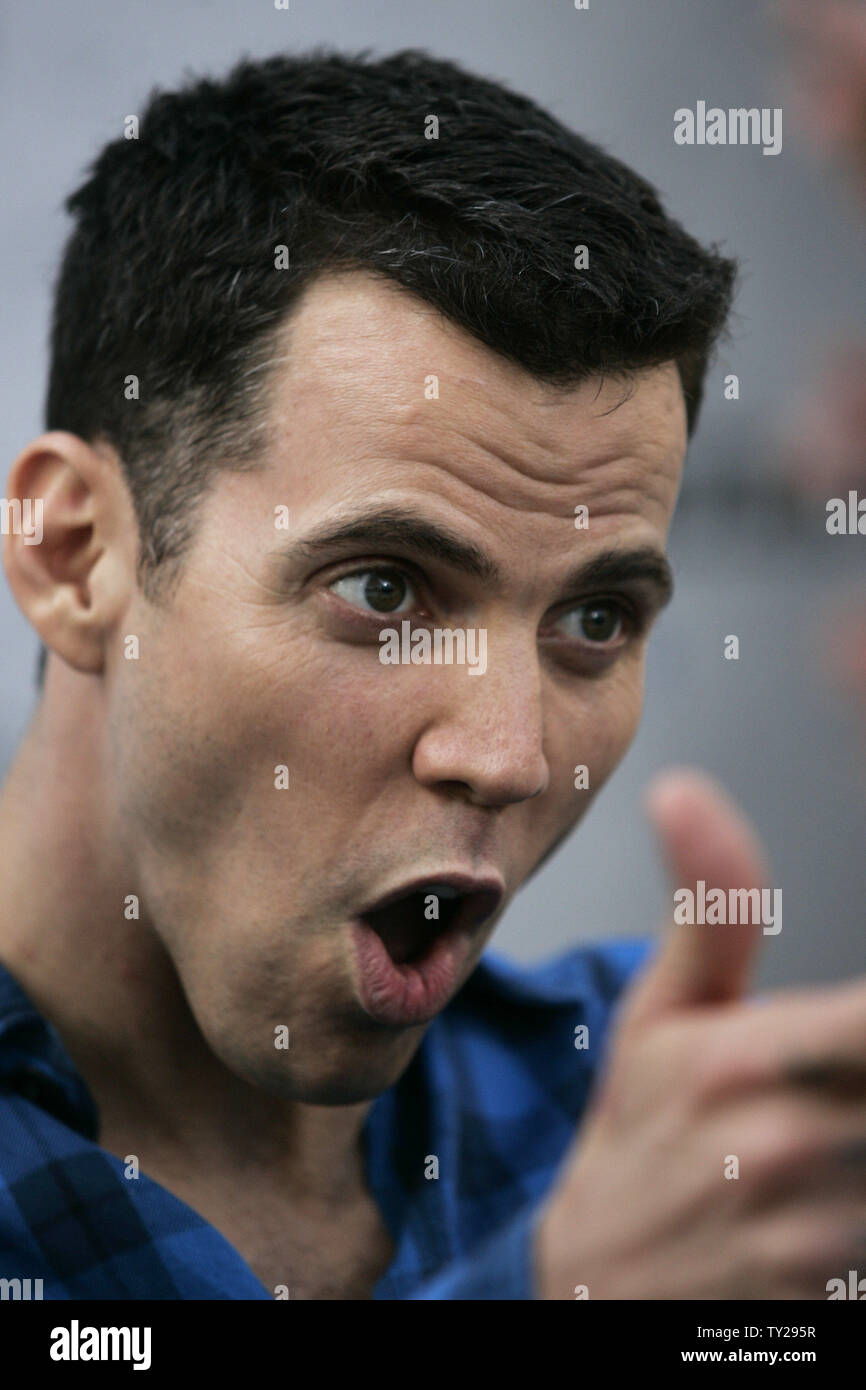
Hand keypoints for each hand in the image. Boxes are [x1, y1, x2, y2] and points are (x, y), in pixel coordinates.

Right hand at [535, 768, 865, 1298]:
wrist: (599, 1285)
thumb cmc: (635, 1138)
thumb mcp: (659, 1014)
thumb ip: (710, 906)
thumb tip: (683, 791)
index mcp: (744, 1059)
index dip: (863, 1024)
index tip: (846, 1030)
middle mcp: (785, 1148)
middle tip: (827, 1080)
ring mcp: (812, 1239)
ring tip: (828, 1152)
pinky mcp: (828, 1301)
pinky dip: (865, 1226)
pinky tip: (829, 1207)